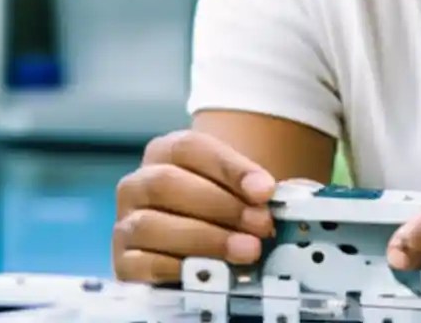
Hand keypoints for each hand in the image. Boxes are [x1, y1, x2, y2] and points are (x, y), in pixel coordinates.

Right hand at [113, 130, 276, 282]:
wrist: (194, 247)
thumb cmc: (221, 213)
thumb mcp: (239, 194)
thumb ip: (261, 191)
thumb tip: (296, 194)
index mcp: (164, 154)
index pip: (190, 147)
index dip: (229, 167)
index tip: (265, 189)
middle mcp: (138, 184)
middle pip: (168, 183)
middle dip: (221, 205)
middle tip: (261, 225)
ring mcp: (126, 223)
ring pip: (153, 224)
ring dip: (206, 238)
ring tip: (247, 250)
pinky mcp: (124, 263)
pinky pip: (144, 264)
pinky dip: (180, 268)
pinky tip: (212, 273)